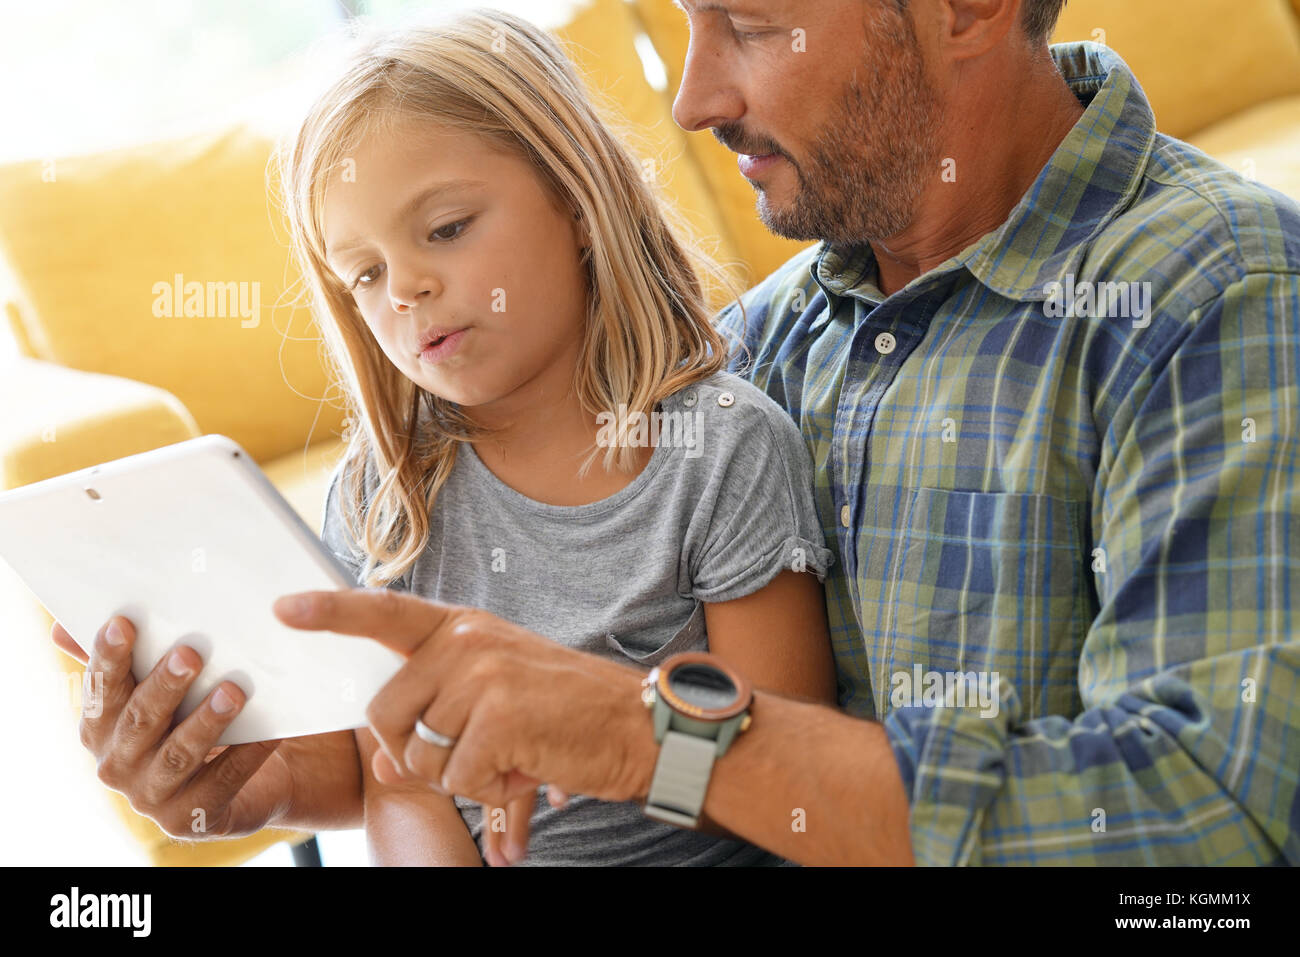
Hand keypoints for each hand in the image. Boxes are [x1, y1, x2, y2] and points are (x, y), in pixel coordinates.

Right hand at [52, 616, 290, 839]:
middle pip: (140, 720)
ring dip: (206, 722)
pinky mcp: (190, 819)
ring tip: (233, 691)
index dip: (109, 657)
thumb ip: (120, 663)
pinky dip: (246, 755)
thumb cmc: (189, 721)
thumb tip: (61, 627)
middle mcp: (116, 766)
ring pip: (179, 754)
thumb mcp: (156, 691)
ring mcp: (151, 797)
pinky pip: (223, 782)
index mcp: (101, 729)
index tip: (122, 623)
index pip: (101, 689)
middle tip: (190, 653)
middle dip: (164, 686)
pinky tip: (267, 732)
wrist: (240, 782)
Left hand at [272, 589, 654, 833]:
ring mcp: (482, 674)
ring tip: (508, 758)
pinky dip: (488, 792)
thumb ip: (437, 721)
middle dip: (417, 755)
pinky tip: (524, 769)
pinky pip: (456, 776)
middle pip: (385, 715)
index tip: (285, 609)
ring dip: (460, 777)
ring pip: (418, 754)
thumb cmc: (564, 715)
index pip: (385, 613)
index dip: (331, 612)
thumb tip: (385, 767)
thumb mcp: (496, 702)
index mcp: (462, 630)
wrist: (635, 727)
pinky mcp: (500, 715)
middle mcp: (466, 641)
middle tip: (472, 757)